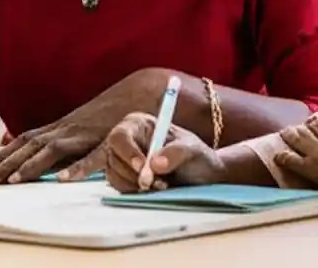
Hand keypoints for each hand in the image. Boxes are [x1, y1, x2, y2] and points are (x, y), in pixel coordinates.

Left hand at [0, 69, 162, 184]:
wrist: (132, 94)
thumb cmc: (105, 118)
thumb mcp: (76, 130)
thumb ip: (57, 141)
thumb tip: (31, 149)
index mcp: (56, 129)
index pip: (22, 140)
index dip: (2, 153)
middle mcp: (62, 128)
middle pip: (28, 144)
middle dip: (6, 161)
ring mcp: (79, 132)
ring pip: (49, 149)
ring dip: (30, 165)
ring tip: (13, 181)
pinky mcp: (99, 138)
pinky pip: (85, 155)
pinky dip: (75, 169)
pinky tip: (62, 181)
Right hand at [103, 112, 224, 193]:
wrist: (203, 176)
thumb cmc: (197, 156)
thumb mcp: (193, 150)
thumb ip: (175, 153)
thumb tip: (154, 164)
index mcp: (139, 124)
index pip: (120, 136)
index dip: (128, 153)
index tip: (143, 168)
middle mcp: (127, 140)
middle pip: (114, 157)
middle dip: (134, 174)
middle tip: (158, 183)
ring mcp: (123, 159)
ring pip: (114, 174)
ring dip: (135, 185)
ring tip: (161, 185)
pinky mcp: (124, 177)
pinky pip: (118, 186)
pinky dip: (133, 191)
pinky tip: (152, 190)